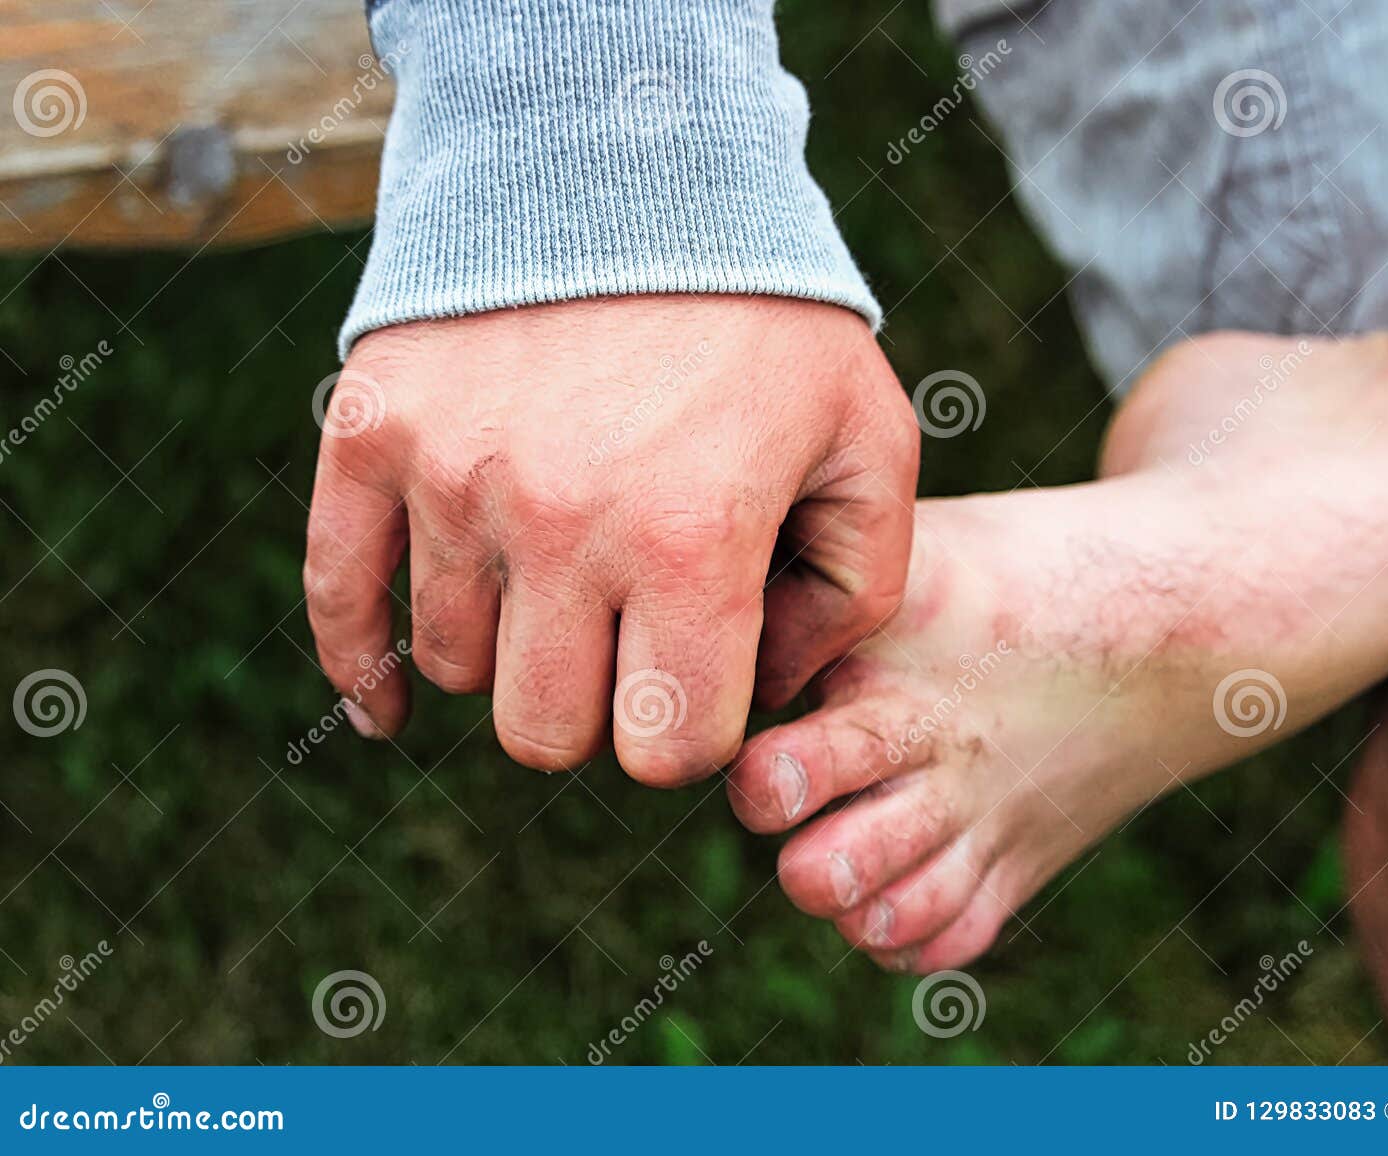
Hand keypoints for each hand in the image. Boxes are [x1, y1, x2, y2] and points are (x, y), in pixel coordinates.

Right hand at [303, 295, 918, 783]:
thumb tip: (773, 692)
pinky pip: (339, 597)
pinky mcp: (376, 435)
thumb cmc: (768, 323)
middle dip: (598, 713)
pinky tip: (386, 704)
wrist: (635, 171)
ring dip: (510, 653)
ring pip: (456, 668)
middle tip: (625, 646)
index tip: (701, 682)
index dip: (695, 733)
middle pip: (549, 732)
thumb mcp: (870, 441)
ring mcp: (454, 479)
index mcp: (692, 540)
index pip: (670, 745)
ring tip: (557, 582)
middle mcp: (562, 523)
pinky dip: (361, 664)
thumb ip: (855, 589)